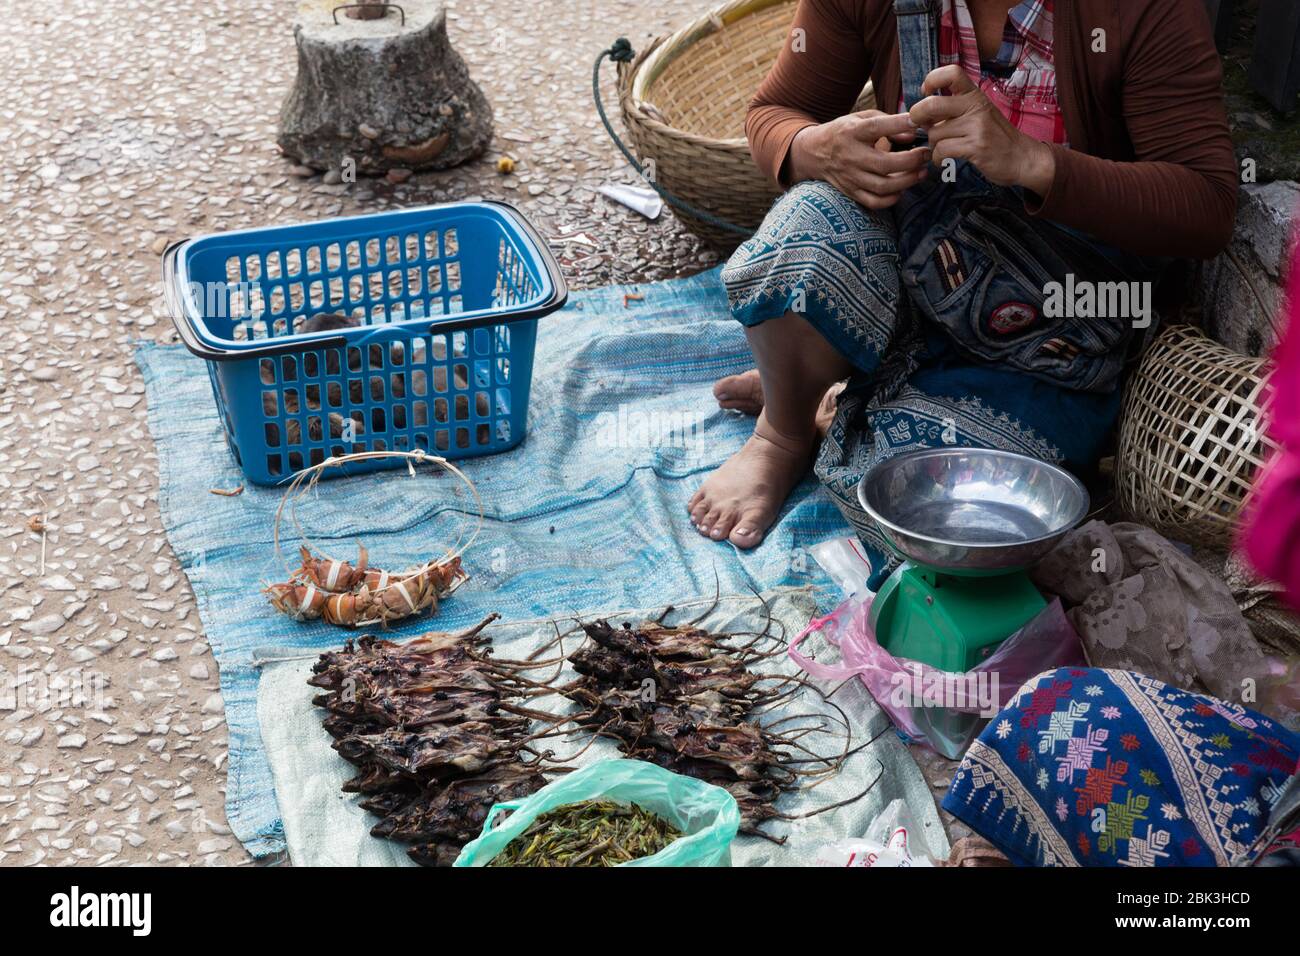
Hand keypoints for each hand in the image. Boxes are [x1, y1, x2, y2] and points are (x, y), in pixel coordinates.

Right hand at [787, 109, 929, 209]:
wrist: (815, 153)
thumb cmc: (845, 132)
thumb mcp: (862, 118)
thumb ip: (887, 122)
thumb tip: (913, 132)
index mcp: (852, 132)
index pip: (876, 128)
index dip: (899, 125)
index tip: (917, 123)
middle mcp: (850, 156)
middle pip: (884, 164)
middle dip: (911, 160)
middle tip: (926, 154)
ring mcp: (850, 177)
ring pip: (882, 186)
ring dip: (907, 181)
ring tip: (920, 172)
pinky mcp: (851, 192)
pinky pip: (873, 202)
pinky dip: (891, 199)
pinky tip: (902, 189)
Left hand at [908, 65, 1055, 195]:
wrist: (1022, 158)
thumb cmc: (996, 137)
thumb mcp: (978, 114)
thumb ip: (953, 110)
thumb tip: (920, 113)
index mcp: (975, 95)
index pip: (952, 72)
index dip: (932, 79)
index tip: (926, 92)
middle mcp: (976, 106)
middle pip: (932, 104)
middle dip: (917, 116)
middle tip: (917, 125)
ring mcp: (977, 126)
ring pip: (935, 133)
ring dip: (932, 145)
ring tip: (943, 149)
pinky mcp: (976, 146)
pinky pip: (942, 150)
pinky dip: (937, 158)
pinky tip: (944, 160)